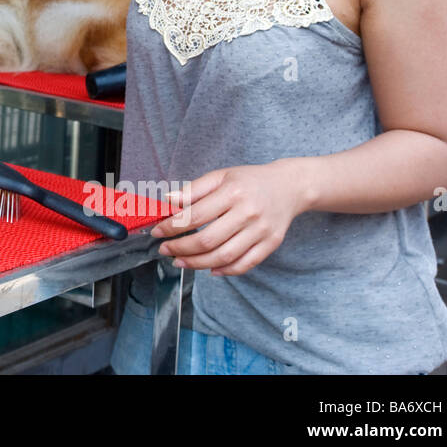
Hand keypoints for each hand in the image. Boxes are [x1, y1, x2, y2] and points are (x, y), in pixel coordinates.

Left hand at [149, 158, 307, 275]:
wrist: (289, 186)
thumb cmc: (250, 180)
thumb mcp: (221, 176)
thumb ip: (194, 189)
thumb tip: (168, 201)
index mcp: (232, 193)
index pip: (195, 216)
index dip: (172, 227)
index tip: (157, 232)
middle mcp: (248, 213)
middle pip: (208, 240)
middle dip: (180, 248)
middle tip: (165, 250)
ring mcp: (261, 231)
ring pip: (224, 256)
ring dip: (197, 264)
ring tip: (180, 262)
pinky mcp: (270, 244)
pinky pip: (245, 264)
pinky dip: (225, 271)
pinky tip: (209, 269)